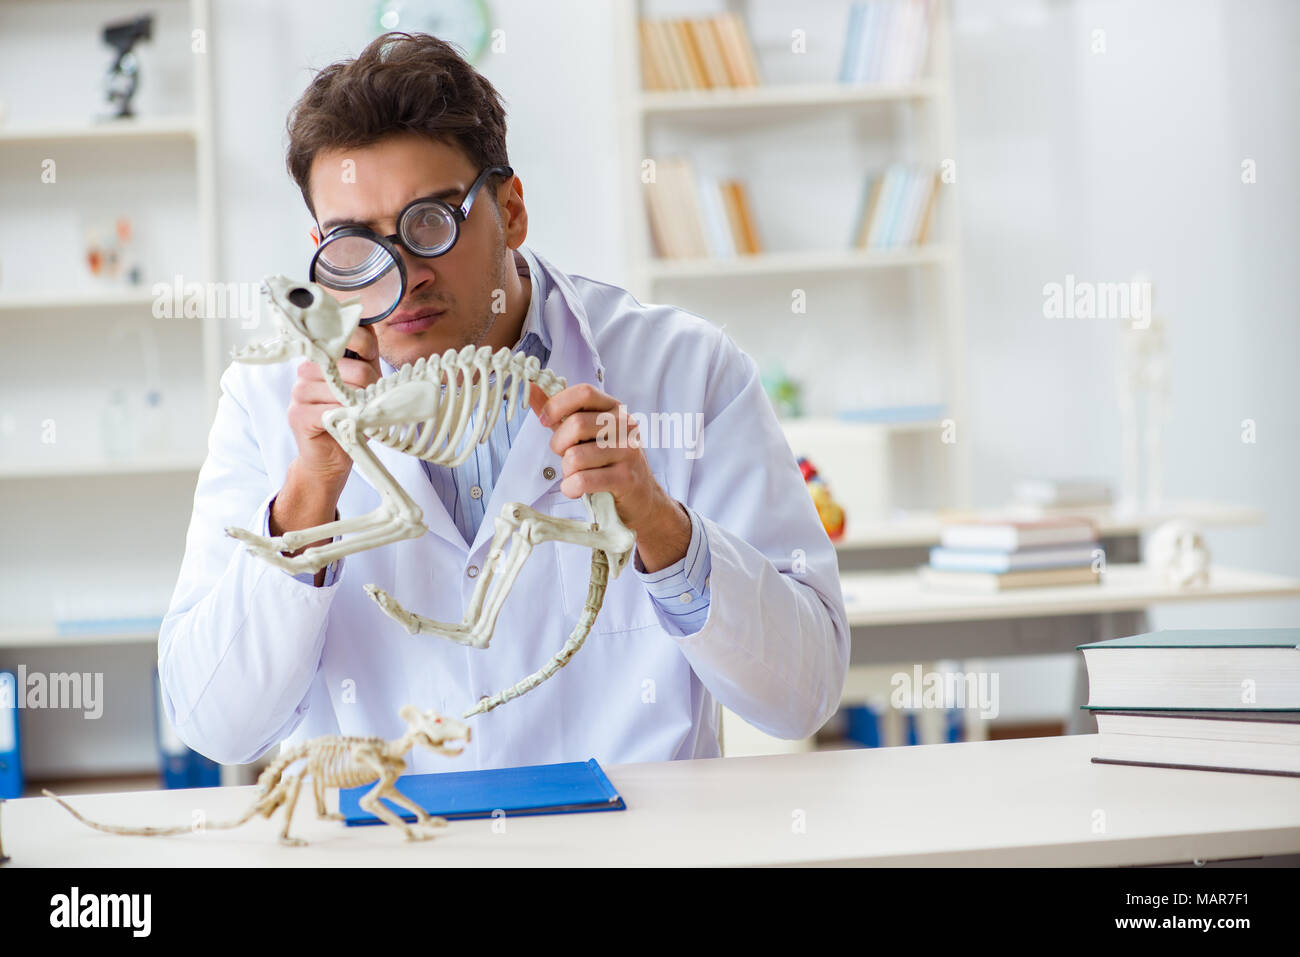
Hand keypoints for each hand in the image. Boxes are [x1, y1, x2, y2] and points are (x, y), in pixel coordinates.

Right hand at [287, 323, 380, 487]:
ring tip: (358, 413)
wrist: (332, 455)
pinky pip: (329, 410)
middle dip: (370, 385)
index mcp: (324, 357)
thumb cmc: (351, 417)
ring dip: (358, 405)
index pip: (347, 335)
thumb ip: (367, 361)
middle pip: (352, 367)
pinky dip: (345, 418)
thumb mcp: (365, 385)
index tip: (373, 365)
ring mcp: (299, 391)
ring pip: (341, 389)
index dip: (365, 346)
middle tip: (369, 400)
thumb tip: (372, 330)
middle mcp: (308, 369)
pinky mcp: (297, 413)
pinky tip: (346, 422)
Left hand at [530, 383, 690, 572]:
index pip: (584, 393)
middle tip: (565, 456)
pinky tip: (576, 489)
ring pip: (575, 456)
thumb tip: (531, 389)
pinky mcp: (626, 478)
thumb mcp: (585, 434)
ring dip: (566, 471)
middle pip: (576, 424)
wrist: (641, 498)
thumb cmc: (607, 463)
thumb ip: (559, 412)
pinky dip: (571, 488)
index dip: (557, 405)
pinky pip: (583, 480)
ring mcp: (628, 451)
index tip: (545, 421)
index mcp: (615, 409)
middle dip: (559, 445)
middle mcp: (626, 426)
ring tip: (576, 475)